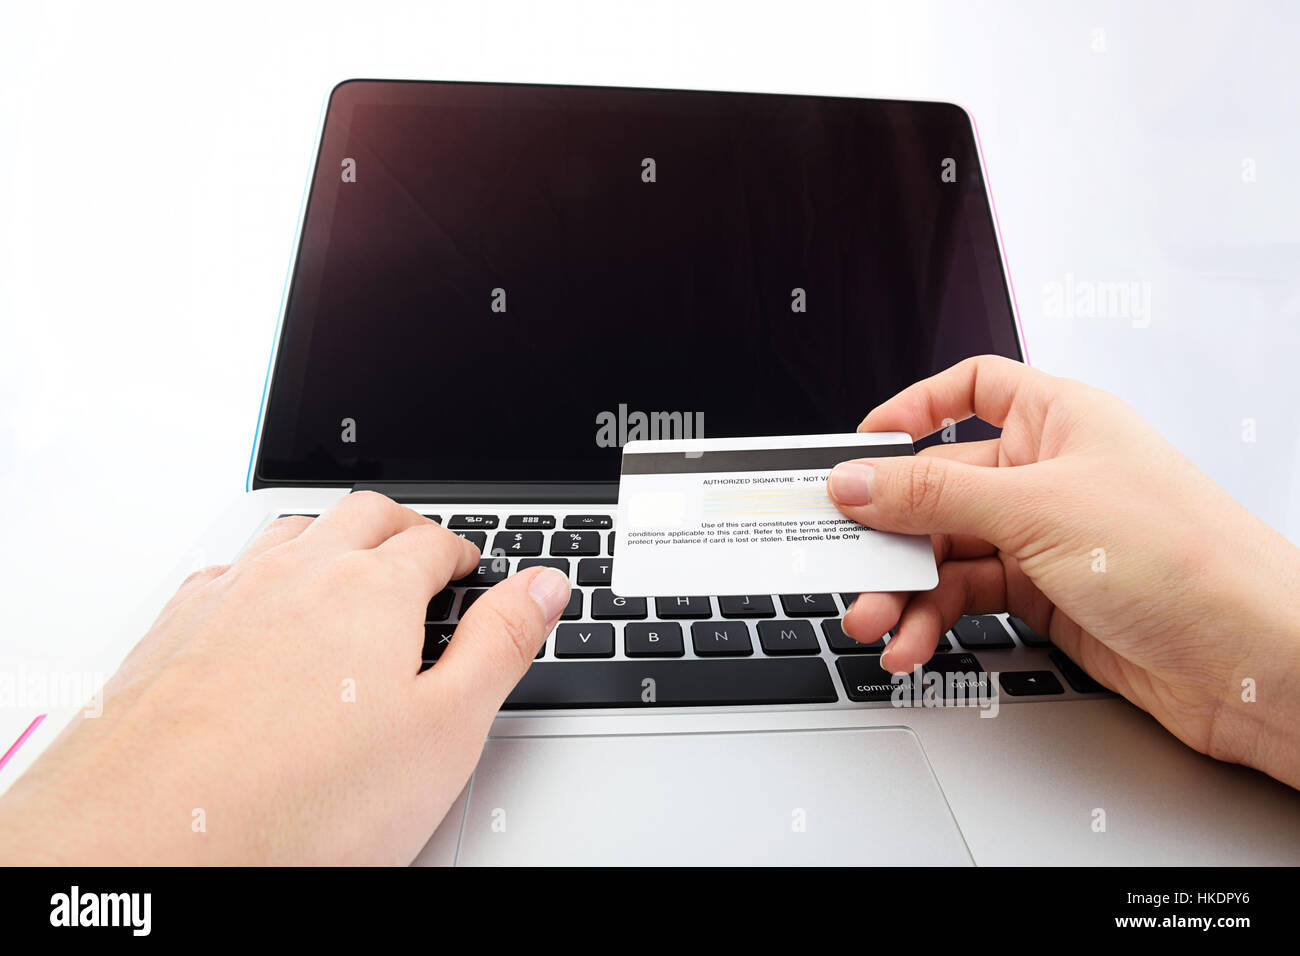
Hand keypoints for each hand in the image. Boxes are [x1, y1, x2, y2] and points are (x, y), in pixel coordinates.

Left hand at [0, 492, 570, 863]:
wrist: (147, 848)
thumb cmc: (294, 805)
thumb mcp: (444, 732)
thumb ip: (502, 645)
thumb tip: (544, 585)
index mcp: (371, 590)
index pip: (435, 542)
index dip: (464, 553)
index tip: (471, 569)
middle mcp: (295, 575)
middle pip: (363, 516)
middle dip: (403, 527)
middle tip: (423, 553)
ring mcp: (226, 598)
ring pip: (292, 533)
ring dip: (331, 538)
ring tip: (348, 569)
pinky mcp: (171, 632)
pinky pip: (227, 571)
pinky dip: (262, 573)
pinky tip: (259, 608)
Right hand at [827, 355, 1299, 787]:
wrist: (1254, 661)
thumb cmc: (1188, 559)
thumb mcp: (1039, 509)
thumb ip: (936, 496)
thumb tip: (859, 478)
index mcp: (1059, 420)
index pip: (974, 389)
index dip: (915, 410)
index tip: (862, 446)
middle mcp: (1049, 475)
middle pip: (940, 487)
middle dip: (890, 531)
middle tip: (848, 563)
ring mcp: (1045, 539)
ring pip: (947, 552)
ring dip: (904, 589)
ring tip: (878, 623)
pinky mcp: (1045, 597)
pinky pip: (967, 599)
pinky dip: (934, 621)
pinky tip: (916, 642)